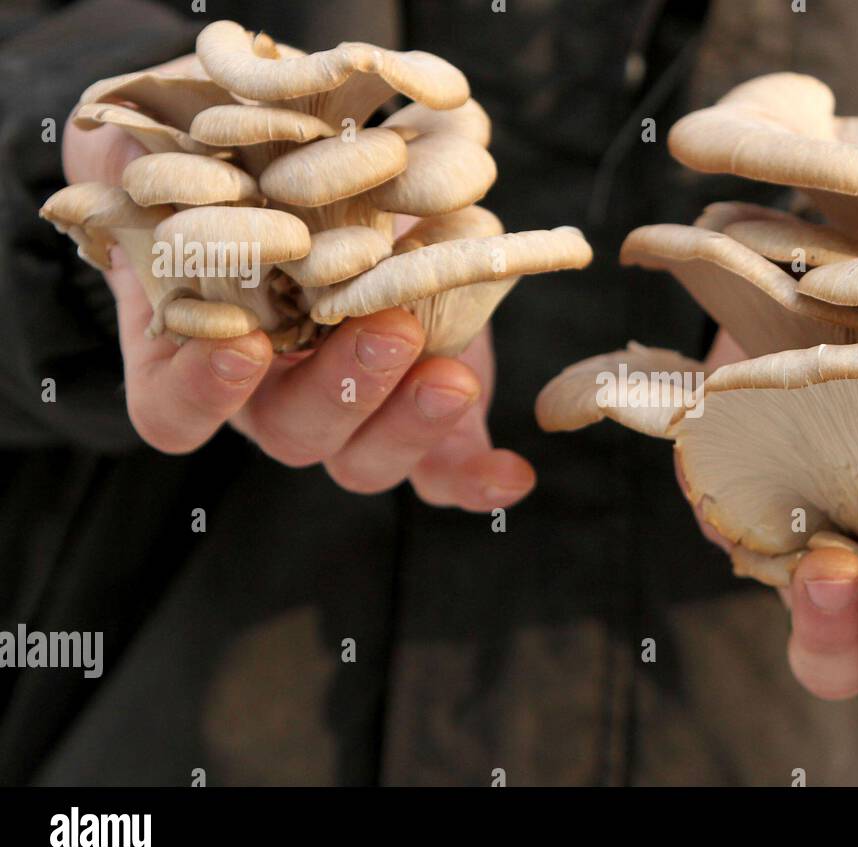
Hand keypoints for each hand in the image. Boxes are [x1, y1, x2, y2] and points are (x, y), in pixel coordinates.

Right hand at [61, 75, 533, 511]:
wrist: (319, 177)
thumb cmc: (240, 168)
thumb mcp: (197, 158)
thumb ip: (167, 168)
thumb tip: (135, 151)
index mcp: (199, 356)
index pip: (175, 412)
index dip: (202, 392)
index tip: (243, 346)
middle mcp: (271, 398)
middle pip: (294, 436)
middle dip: (342, 392)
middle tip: (388, 328)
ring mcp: (351, 411)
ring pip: (367, 459)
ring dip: (412, 423)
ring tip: (451, 377)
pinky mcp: (421, 404)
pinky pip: (443, 467)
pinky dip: (474, 474)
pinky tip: (512, 475)